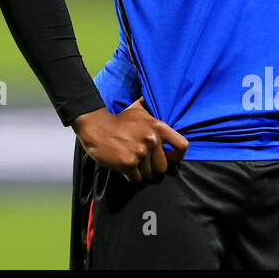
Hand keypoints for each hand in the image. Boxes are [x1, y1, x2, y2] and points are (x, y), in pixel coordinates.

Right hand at [72, 98, 187, 182]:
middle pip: (163, 167)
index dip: (177, 156)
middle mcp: (151, 140)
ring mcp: (140, 153)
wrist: (95, 126)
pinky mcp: (128, 164)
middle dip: (152, 167)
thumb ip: (151, 108)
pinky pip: (136, 179)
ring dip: (141, 172)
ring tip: (131, 161)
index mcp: (158, 127)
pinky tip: (124, 166)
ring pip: (149, 175)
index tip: (169, 158)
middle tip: (141, 161)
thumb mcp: (138, 109)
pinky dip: (130, 176)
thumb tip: (162, 98)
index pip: (182, 145)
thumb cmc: (118, 119)